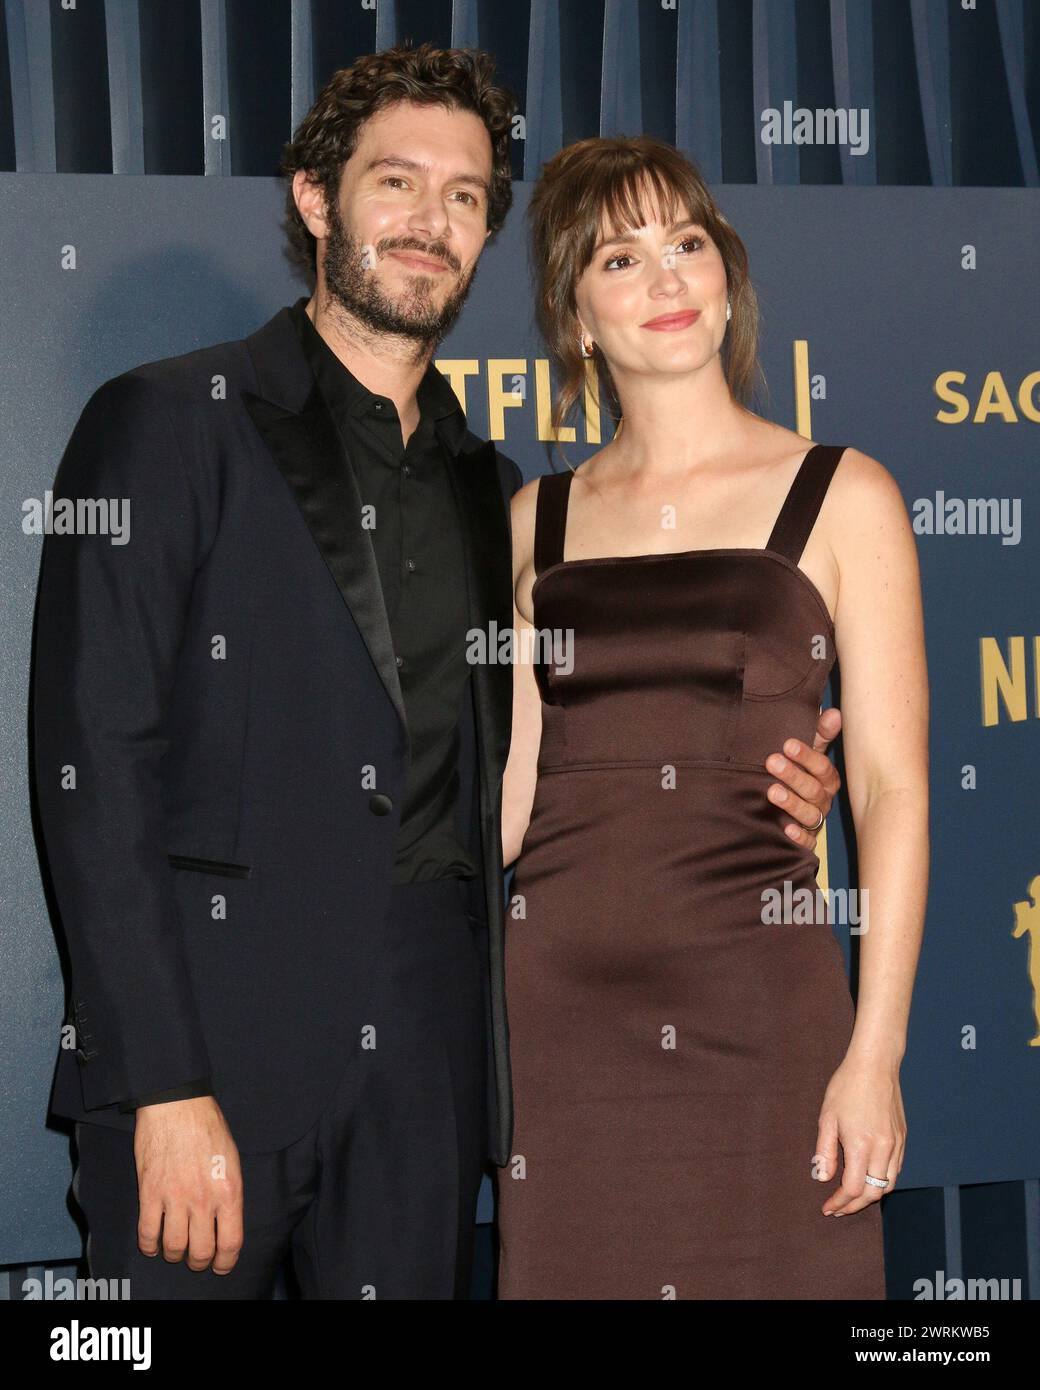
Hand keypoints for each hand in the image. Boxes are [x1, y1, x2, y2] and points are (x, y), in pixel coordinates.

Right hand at [134, 1095, 242, 1273]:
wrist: (177, 1104)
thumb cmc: (208, 1127)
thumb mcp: (232, 1159)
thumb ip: (229, 1192)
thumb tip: (225, 1221)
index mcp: (229, 1190)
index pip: (231, 1242)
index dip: (226, 1262)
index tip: (221, 1265)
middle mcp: (203, 1199)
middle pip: (201, 1251)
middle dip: (198, 1261)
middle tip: (196, 1258)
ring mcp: (175, 1197)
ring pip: (174, 1247)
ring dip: (174, 1255)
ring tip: (174, 1249)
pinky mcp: (150, 1193)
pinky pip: (147, 1233)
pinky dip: (149, 1245)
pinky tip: (152, 1243)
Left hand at [763, 706, 841, 849]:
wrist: (783, 802)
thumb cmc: (798, 770)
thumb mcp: (806, 750)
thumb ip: (819, 733)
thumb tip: (834, 713)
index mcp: (826, 778)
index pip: (822, 767)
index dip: (806, 756)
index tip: (787, 744)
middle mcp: (823, 800)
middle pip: (813, 790)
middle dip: (793, 775)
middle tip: (772, 762)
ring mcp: (815, 820)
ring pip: (810, 815)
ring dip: (792, 803)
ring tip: (772, 792)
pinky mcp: (805, 839)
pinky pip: (807, 843)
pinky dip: (799, 837)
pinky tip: (786, 829)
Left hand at [812, 1054, 905, 1215]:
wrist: (876, 1064)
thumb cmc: (847, 1087)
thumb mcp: (827, 1117)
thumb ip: (825, 1151)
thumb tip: (823, 1178)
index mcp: (862, 1145)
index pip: (853, 1189)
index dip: (840, 1202)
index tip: (828, 1207)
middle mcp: (884, 1149)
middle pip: (874, 1193)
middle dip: (856, 1205)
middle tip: (839, 1207)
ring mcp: (896, 1144)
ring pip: (889, 1184)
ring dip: (871, 1195)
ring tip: (853, 1197)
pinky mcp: (903, 1138)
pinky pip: (896, 1169)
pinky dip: (883, 1180)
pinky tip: (868, 1177)